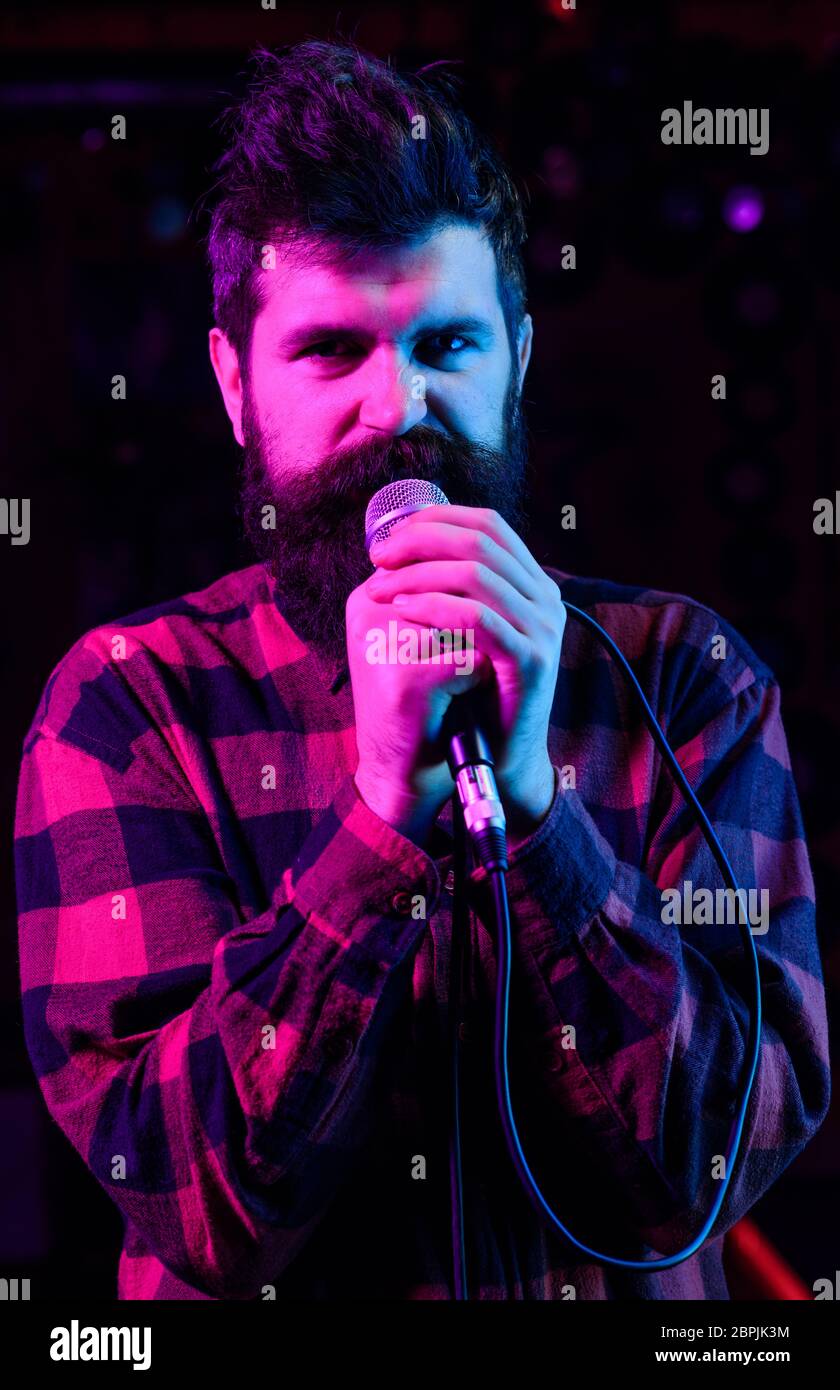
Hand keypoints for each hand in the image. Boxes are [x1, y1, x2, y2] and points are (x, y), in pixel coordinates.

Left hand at [346, 505, 565, 843]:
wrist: (500, 761)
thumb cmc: (472, 696)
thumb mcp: (463, 633)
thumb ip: (450, 591)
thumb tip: (399, 548)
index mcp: (531, 584)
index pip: (488, 525)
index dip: (436, 520)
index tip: (390, 537)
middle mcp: (544, 599)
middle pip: (481, 541)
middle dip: (421, 542)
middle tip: (379, 558)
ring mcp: (543, 630)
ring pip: (477, 575)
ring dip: (419, 575)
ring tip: (381, 590)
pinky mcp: (531, 662)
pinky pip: (478, 619)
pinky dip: (435, 609)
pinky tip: (403, 613)